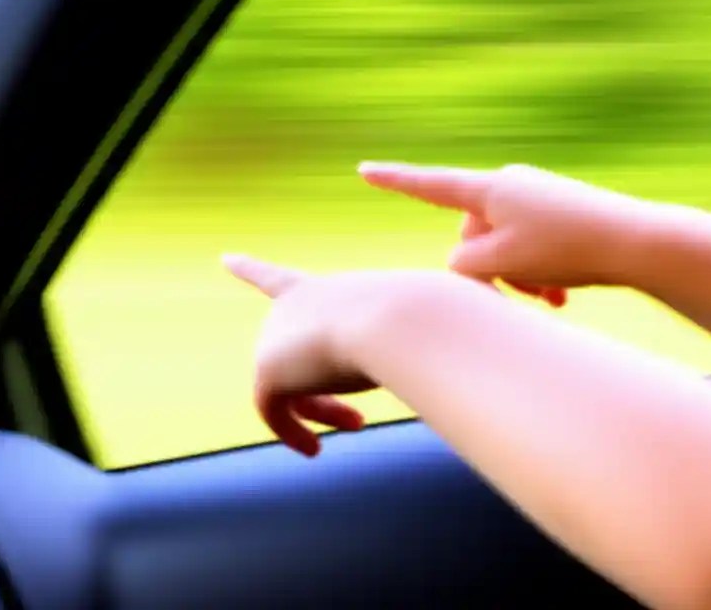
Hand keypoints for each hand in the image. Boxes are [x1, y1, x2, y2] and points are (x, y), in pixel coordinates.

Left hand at [223, 253, 464, 456]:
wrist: (402, 321)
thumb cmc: (427, 320)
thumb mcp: (426, 328)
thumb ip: (432, 337)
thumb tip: (484, 327)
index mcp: (324, 289)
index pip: (278, 278)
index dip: (251, 270)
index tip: (225, 259)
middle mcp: (292, 308)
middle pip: (299, 360)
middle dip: (326, 395)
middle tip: (359, 422)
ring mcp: (274, 338)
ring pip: (291, 389)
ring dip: (321, 412)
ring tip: (357, 425)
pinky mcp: (267, 371)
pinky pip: (274, 413)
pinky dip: (293, 433)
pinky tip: (314, 451)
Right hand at [359, 162, 662, 295]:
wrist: (637, 242)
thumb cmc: (565, 249)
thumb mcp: (498, 263)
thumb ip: (462, 264)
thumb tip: (464, 262)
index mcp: (489, 190)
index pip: (429, 185)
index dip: (394, 181)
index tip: (363, 169)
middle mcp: (509, 186)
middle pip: (473, 236)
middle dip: (491, 269)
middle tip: (525, 292)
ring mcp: (536, 199)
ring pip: (504, 249)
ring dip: (519, 279)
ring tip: (550, 299)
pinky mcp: (560, 214)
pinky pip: (531, 249)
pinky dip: (540, 275)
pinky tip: (562, 298)